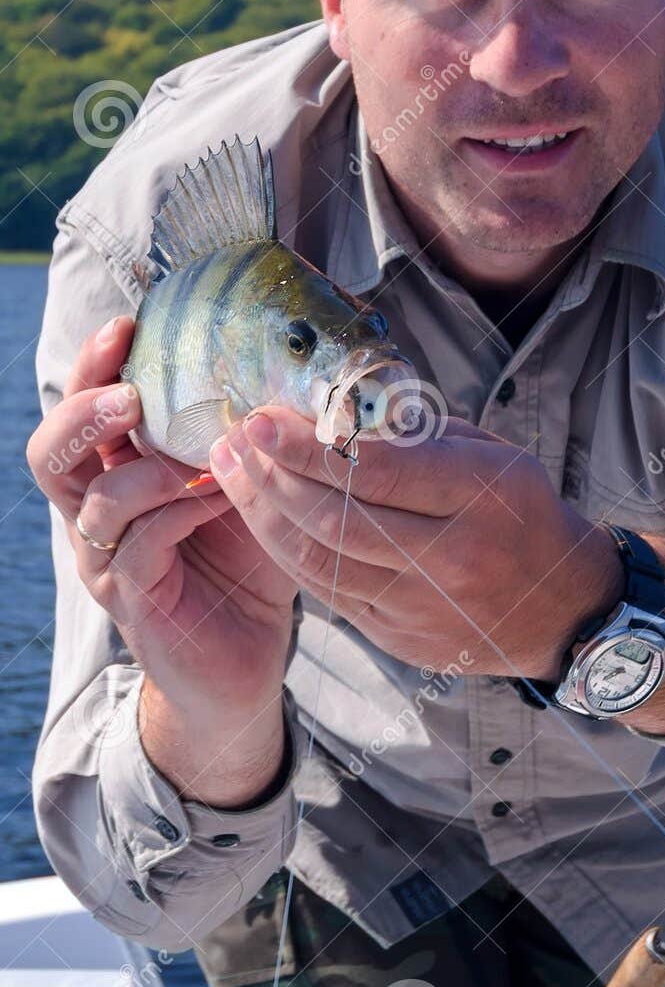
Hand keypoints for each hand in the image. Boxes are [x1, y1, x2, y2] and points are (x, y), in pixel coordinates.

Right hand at [26, 316, 295, 799]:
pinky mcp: (131, 601)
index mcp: (118, 474)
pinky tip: (220, 500)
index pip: (82, 410)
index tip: (127, 323)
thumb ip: (252, 439)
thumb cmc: (246, 566)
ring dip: (151, 469)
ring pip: (95, 499)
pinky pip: (138, 547)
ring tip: (204, 458)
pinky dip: (178, 515)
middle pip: (53, 452)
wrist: (246, 664)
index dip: (93, 364)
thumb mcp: (251, 488)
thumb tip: (290, 368)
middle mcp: (97, 515)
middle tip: (132, 395)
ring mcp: (107, 561)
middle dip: (86, 409)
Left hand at [207, 405, 622, 679]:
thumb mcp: (493, 454)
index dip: (309, 447)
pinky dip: (289, 552)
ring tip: (232, 473)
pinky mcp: (399, 638)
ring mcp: (422, 605)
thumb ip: (420, 436)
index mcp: (481, 495)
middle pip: (337, 519)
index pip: (378, 472)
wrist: (562, 608)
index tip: (263, 419)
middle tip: (235, 438)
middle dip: (273, 476)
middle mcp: (451, 556)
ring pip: (321, 562)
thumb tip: (338, 410)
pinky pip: (329, 593)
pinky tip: (265, 518)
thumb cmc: (524, 512)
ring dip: (266, 514)